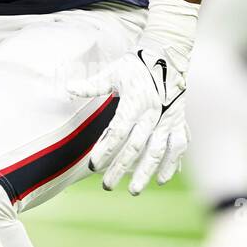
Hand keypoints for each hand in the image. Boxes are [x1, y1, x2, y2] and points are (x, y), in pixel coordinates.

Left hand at [68, 39, 188, 194]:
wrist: (166, 56)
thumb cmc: (134, 65)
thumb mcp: (112, 72)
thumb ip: (92, 85)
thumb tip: (68, 88)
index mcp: (134, 102)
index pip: (117, 131)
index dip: (105, 149)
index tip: (92, 165)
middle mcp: (152, 113)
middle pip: (136, 146)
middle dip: (120, 168)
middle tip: (107, 186)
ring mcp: (167, 119)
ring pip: (158, 150)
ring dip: (146, 171)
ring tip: (134, 190)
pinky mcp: (178, 121)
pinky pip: (178, 146)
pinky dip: (172, 163)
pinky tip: (162, 178)